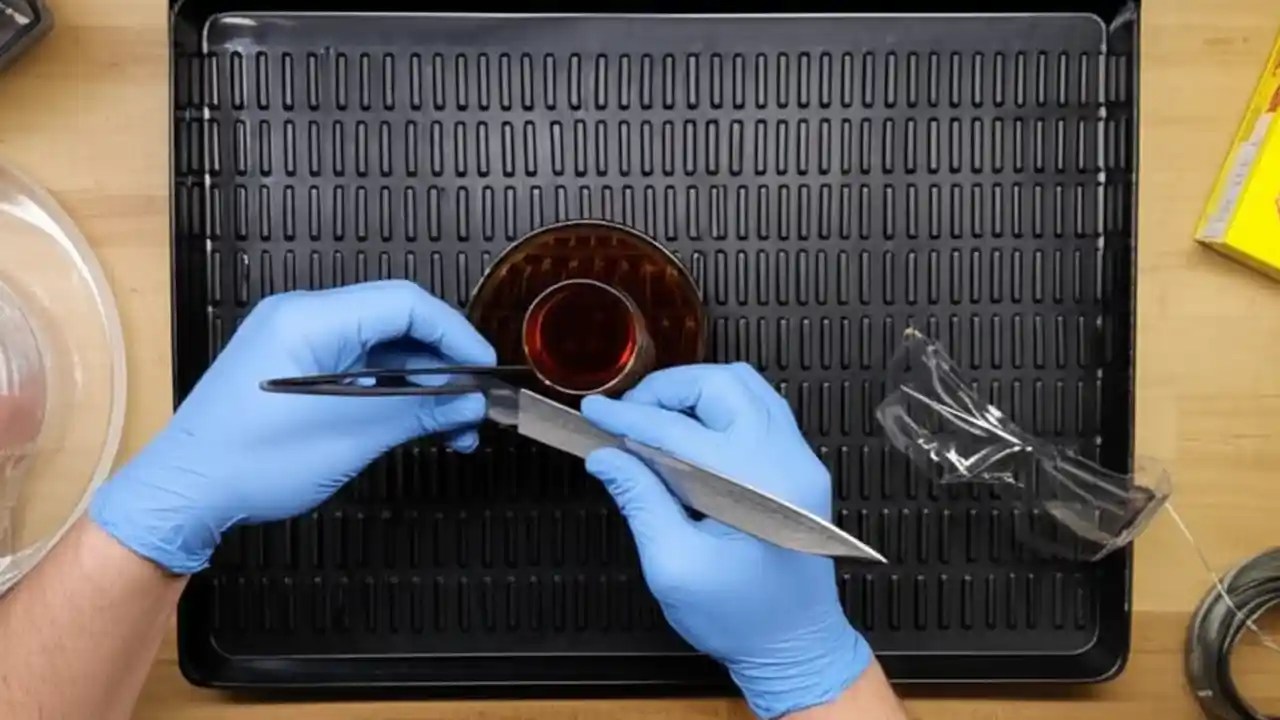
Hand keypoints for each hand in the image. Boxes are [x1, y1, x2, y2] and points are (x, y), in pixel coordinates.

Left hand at [89, 280, 495, 573]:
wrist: (187, 494)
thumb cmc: (246, 462)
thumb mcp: (348, 435)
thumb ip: (416, 411)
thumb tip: (466, 403)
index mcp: (309, 319)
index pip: (405, 303)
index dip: (454, 334)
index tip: (483, 368)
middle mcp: (303, 320)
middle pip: (397, 324)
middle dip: (443, 366)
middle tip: (472, 405)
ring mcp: (299, 345)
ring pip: (383, 351)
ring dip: (422, 386)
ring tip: (451, 428)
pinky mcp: (298, 371)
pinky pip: (360, 369)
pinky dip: (393, 394)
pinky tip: (417, 425)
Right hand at [581, 363, 871, 718]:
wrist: (796, 647)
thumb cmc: (742, 618)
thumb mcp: (674, 567)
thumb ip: (640, 502)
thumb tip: (606, 457)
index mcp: (758, 485)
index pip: (680, 430)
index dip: (629, 418)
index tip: (594, 413)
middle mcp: (788, 460)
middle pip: (722, 385)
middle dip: (666, 391)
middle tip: (626, 416)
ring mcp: (800, 459)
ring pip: (744, 387)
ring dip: (694, 393)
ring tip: (652, 420)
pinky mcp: (799, 466)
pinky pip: (759, 409)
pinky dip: (718, 407)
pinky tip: (687, 433)